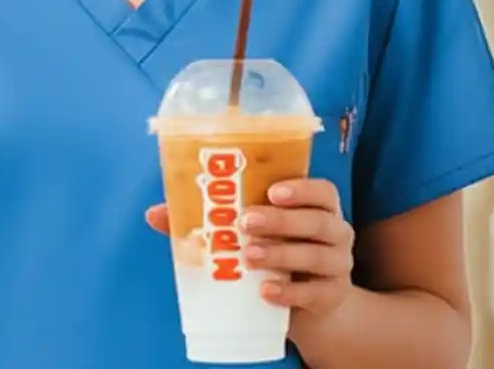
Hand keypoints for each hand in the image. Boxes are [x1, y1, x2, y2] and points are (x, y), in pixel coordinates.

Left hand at [144, 178, 355, 318]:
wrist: (309, 304)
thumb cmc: (276, 252)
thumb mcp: (251, 233)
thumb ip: (207, 220)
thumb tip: (154, 213)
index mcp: (319, 207)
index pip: (322, 190)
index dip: (301, 188)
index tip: (271, 191)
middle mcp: (336, 231)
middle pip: (318, 221)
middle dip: (281, 220)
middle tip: (244, 222)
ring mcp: (338, 266)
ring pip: (317, 256)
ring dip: (281, 253)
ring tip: (249, 256)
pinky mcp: (331, 296)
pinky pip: (315, 293)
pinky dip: (289, 292)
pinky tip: (265, 291)